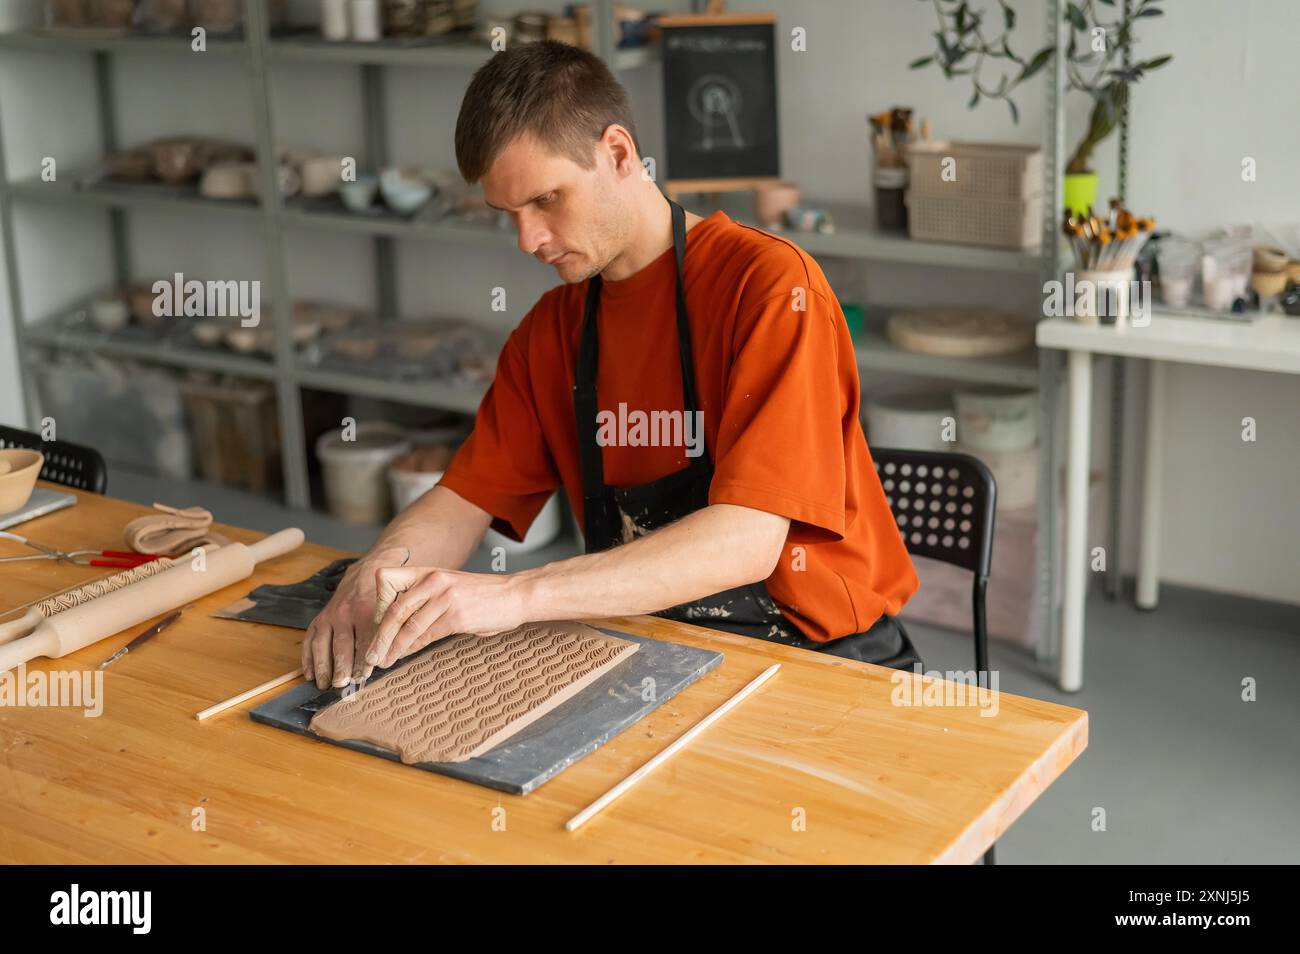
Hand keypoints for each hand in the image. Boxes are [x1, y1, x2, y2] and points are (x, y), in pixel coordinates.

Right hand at [301, 547, 410, 688]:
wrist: (365, 573)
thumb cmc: (384, 594)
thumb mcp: (394, 604)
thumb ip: (392, 628)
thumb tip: (394, 656)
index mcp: (367, 609)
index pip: (365, 639)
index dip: (363, 659)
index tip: (363, 677)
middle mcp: (346, 612)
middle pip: (342, 644)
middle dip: (341, 666)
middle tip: (342, 684)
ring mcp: (330, 615)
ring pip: (322, 643)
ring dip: (323, 665)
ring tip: (325, 684)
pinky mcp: (320, 618)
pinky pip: (310, 639)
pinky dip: (308, 658)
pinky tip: (310, 674)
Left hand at [367, 567, 528, 668]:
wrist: (515, 595)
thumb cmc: (483, 595)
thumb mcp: (450, 587)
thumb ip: (425, 600)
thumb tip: (400, 628)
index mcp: (428, 572)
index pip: (386, 580)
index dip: (377, 603)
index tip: (374, 624)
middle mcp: (433, 581)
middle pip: (394, 610)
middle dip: (379, 636)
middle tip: (370, 654)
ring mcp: (445, 598)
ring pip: (408, 627)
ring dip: (392, 648)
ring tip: (383, 661)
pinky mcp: (457, 616)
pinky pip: (427, 636)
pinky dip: (412, 649)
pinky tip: (405, 655)